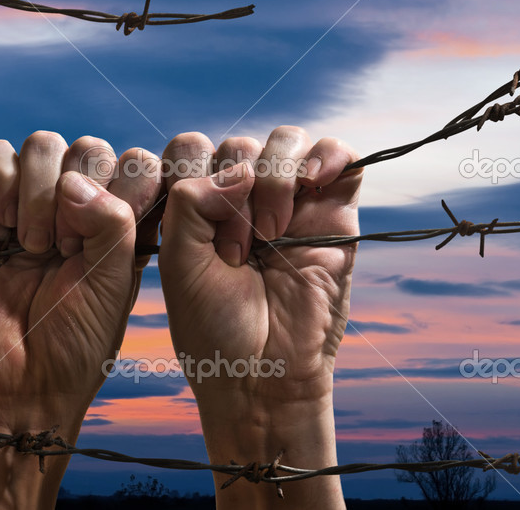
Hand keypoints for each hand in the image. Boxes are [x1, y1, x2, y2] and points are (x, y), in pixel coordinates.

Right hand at [0, 133, 161, 509]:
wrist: (21, 381)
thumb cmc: (77, 339)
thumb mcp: (116, 280)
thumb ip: (114, 221)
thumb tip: (71, 180)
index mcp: (122, 218)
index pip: (137, 161)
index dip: (127, 191)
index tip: (113, 244)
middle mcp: (79, 203)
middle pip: (89, 148)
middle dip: (80, 196)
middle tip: (66, 251)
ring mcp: (31, 201)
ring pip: (43, 144)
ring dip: (40, 191)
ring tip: (35, 244)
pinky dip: (3, 180)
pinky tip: (6, 224)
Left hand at [158, 126, 361, 509]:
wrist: (263, 378)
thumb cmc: (214, 329)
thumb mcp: (180, 262)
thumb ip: (189, 202)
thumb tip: (241, 168)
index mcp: (199, 206)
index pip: (192, 148)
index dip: (193, 178)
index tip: (199, 237)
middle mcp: (244, 199)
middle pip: (240, 144)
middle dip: (235, 192)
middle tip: (238, 251)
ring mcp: (291, 203)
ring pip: (286, 142)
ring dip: (275, 177)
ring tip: (272, 232)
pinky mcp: (334, 213)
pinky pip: (339, 155)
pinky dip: (328, 155)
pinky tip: (312, 182)